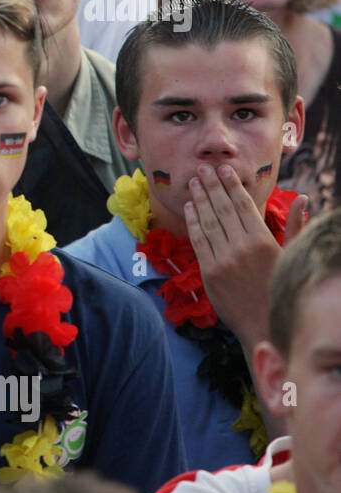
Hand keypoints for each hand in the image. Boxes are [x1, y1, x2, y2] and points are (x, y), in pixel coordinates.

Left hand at [184, 163, 308, 350]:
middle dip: (211, 186)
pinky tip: (189, 207)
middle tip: (203, 168)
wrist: (263, 325)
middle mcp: (242, 247)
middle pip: (223, 209)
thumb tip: (303, 197)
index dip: (232, 185)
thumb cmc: (281, 286)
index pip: (243, 205)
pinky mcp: (208, 272)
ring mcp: (223, 260)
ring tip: (192, 182)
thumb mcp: (292, 255)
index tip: (224, 169)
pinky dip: (193, 222)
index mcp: (263, 241)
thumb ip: (295, 225)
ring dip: (199, 199)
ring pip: (208, 222)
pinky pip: (198, 241)